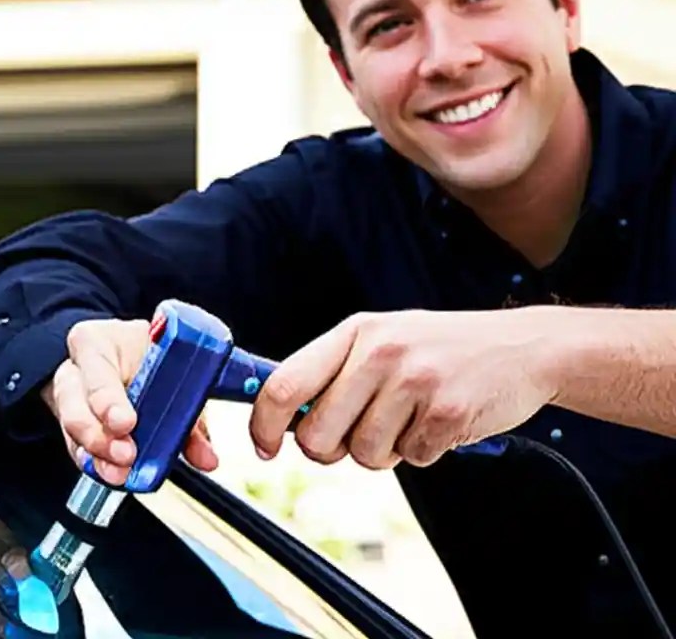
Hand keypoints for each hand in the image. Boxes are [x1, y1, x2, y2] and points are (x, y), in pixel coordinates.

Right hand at [41, 318, 218, 485]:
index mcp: (96, 342)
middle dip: (99, 435)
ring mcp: (70, 403)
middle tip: (126, 454)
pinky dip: (98, 467)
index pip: (93, 366)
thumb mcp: (175, 367)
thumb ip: (191, 408)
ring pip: (72, 433)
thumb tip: (206, 456)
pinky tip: (114, 475)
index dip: (108, 399)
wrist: (131, 355)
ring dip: (99, 458)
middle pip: (72, 404)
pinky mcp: (74, 431)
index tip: (125, 423)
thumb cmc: (149, 355)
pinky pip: (79, 452)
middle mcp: (76, 372)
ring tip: (121, 472)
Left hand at [249, 308, 559, 468]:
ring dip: (385, 452)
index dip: (264, 425)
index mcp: (355, 332)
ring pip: (364, 455)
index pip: (284, 385)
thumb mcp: (383, 342)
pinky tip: (441, 421)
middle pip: (317, 435)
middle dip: (331, 451)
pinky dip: (425, 452)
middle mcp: (380, 352)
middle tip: (359, 437)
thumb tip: (284, 420)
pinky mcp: (448, 412)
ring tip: (410, 420)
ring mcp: (415, 381)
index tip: (264, 447)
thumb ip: (336, 374)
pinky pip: (413, 459)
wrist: (527, 347)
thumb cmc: (443, 351)